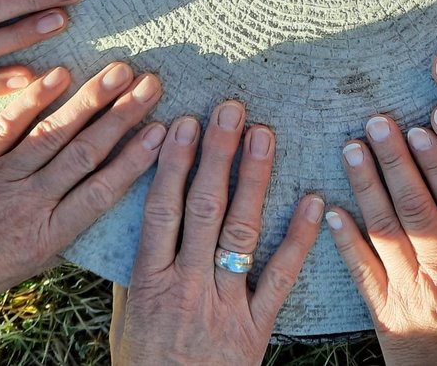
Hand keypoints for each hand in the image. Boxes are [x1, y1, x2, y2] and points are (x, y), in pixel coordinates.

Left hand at [0, 62, 165, 323]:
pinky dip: (34, 98)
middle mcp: (32, 203)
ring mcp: (2, 178)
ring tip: (120, 71)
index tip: (163, 132)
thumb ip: (62, 226)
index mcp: (51, 235)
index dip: (136, 159)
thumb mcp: (30, 262)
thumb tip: (96, 193)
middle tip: (152, 85)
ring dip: (90, 99)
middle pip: (87, 153)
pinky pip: (9, 124)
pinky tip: (58, 74)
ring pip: (55, 133)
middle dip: (123, 117)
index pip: (103, 190)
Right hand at [109, 100, 323, 364]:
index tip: (183, 123)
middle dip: (216, 154)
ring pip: (239, 233)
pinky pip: (280, 278)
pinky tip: (312, 202)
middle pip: (202, 209)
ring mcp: (223, 306)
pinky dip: (299, 239)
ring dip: (253, 179)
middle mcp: (185, 286)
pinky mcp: (256, 328)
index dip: (173, 164)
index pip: (162, 210)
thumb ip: (134, 274)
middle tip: (230, 109)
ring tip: (263, 134)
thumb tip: (140, 223)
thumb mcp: (124, 323)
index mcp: (148, 282)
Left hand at [327, 116, 436, 365]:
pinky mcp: (387, 315)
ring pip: (387, 228)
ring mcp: (414, 293)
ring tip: (352, 147)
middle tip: (378, 121)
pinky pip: (362, 270)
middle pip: (419, 205)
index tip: (425, 128)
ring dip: (367, 184)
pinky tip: (330, 209)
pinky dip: (345, 238)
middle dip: (396, 159)